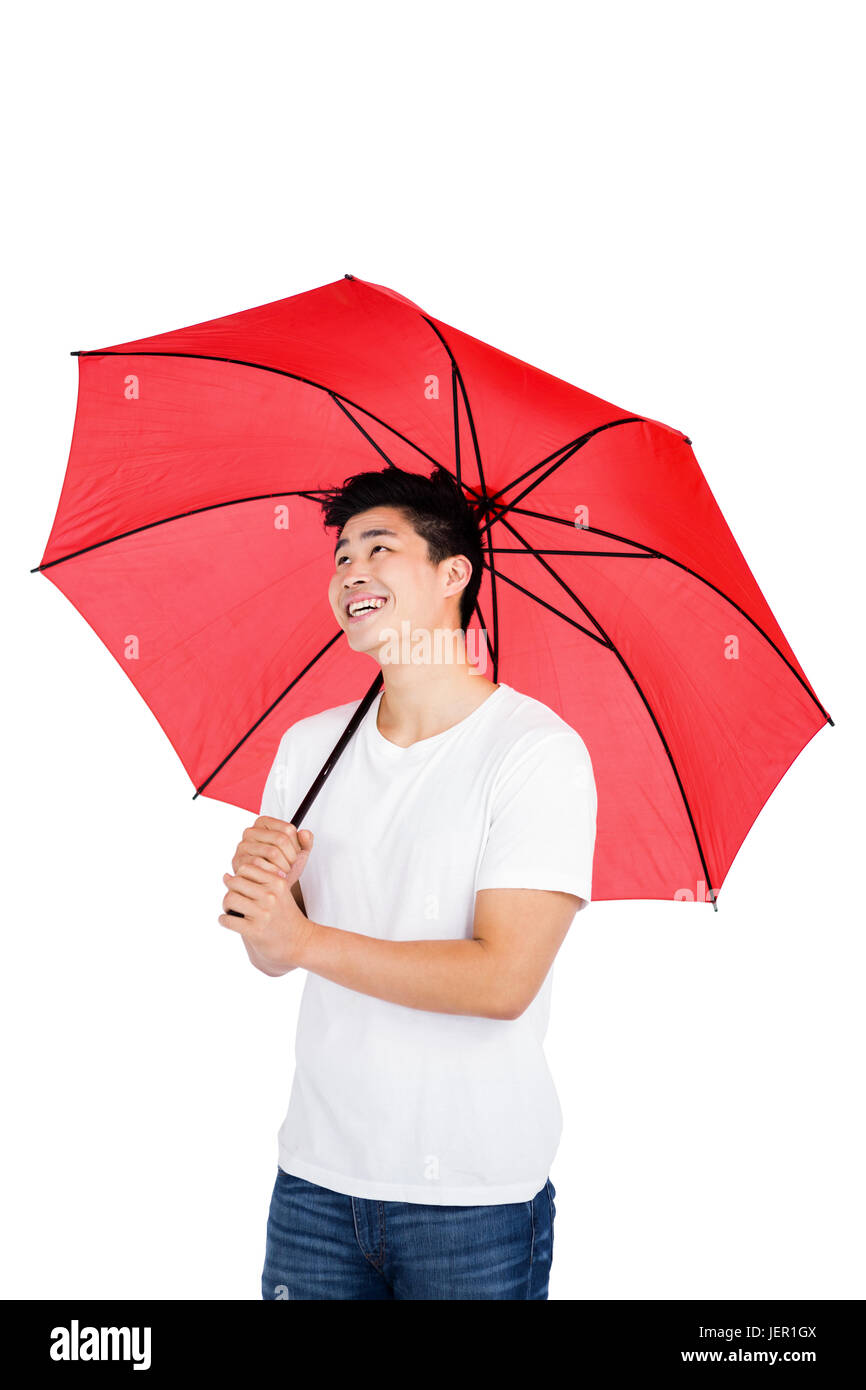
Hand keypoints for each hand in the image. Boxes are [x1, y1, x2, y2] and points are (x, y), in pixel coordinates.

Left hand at [219, 858, 316, 973]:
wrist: (300, 941)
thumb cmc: (285, 915)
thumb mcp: (279, 891)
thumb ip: (256, 881)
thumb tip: (225, 876)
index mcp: (277, 882)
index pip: (245, 868)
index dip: (238, 877)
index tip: (241, 888)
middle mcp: (271, 896)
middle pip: (234, 882)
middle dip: (230, 891)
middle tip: (233, 901)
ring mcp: (263, 913)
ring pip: (229, 899)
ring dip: (226, 905)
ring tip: (231, 911)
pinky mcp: (255, 931)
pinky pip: (227, 920)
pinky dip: (224, 920)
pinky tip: (229, 921)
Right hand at [231, 816, 312, 886]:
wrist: (270, 887)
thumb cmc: (283, 867)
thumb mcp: (299, 853)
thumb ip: (306, 841)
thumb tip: (304, 833)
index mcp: (264, 823)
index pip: (288, 829)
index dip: (296, 845)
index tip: (295, 854)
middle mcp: (251, 831)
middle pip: (281, 839)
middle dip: (291, 856)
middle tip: (290, 865)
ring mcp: (243, 846)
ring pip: (272, 852)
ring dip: (283, 866)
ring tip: (284, 871)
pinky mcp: (239, 861)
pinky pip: (261, 865)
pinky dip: (272, 873)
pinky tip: (275, 876)